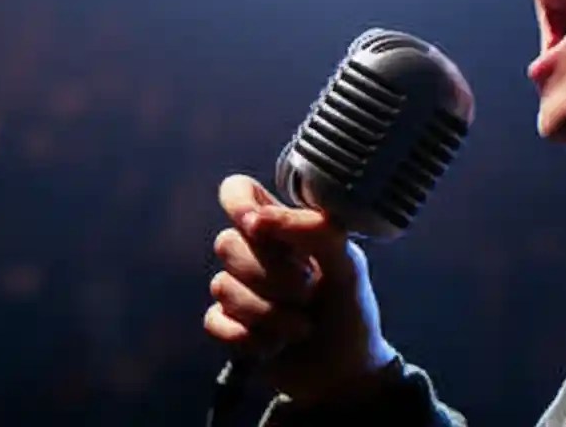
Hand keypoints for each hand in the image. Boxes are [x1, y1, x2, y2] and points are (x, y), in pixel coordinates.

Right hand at [204, 174, 397, 404]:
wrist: (347, 373)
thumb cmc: (350, 310)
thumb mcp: (348, 266)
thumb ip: (316, 232)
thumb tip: (259, 219)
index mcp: (281, 228)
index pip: (236, 191)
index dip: (238, 204)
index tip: (259, 228)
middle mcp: (255, 253)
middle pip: (226, 242)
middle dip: (270, 275)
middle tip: (308, 291)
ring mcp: (239, 290)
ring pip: (222, 286)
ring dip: (269, 313)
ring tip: (302, 325)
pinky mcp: (228, 326)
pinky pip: (215, 322)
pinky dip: (250, 338)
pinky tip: (274, 345)